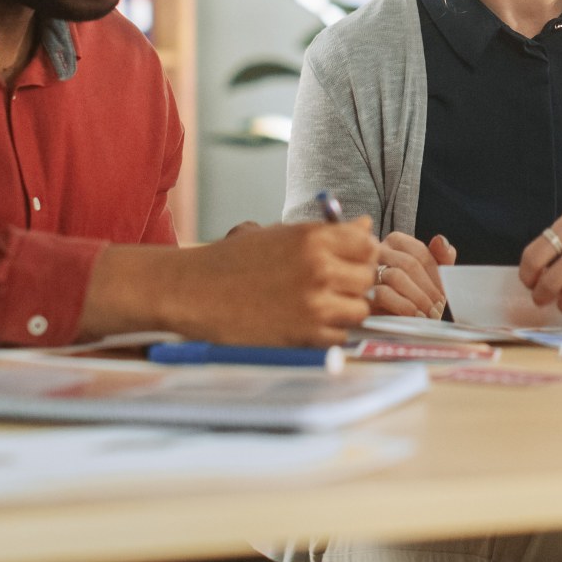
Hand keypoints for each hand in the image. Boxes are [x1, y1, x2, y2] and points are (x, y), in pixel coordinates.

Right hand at [85, 220, 377, 345]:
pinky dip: (329, 333)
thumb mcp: (278, 235)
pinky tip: (306, 324)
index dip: (361, 254)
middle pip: (368, 278)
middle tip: (333, 287)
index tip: (349, 261)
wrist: (192, 292)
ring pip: (359, 309)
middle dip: (354, 283)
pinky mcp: (305, 335)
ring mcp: (314, 303)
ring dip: (345, 310)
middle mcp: (319, 267)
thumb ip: (326, 232)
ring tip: (319, 306)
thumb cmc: (231, 261)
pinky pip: (340, 336)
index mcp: (313, 236)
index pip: (368, 243)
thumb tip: (366, 225)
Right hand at [368, 232, 456, 318]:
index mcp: (396, 242)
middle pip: (409, 263)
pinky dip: (403, 306)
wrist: (391, 323)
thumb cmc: (412, 296)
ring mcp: (366, 270)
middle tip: (437, 307)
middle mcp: (378, 251)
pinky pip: (383, 294)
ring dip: (418, 297)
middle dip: (428, 288)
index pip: (419, 251)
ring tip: (427, 313)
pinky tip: (413, 315)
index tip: (444, 293)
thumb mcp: (431, 276)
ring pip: (396, 276)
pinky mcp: (361, 292)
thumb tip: (440, 240)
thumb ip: (441, 257)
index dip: (436, 274)